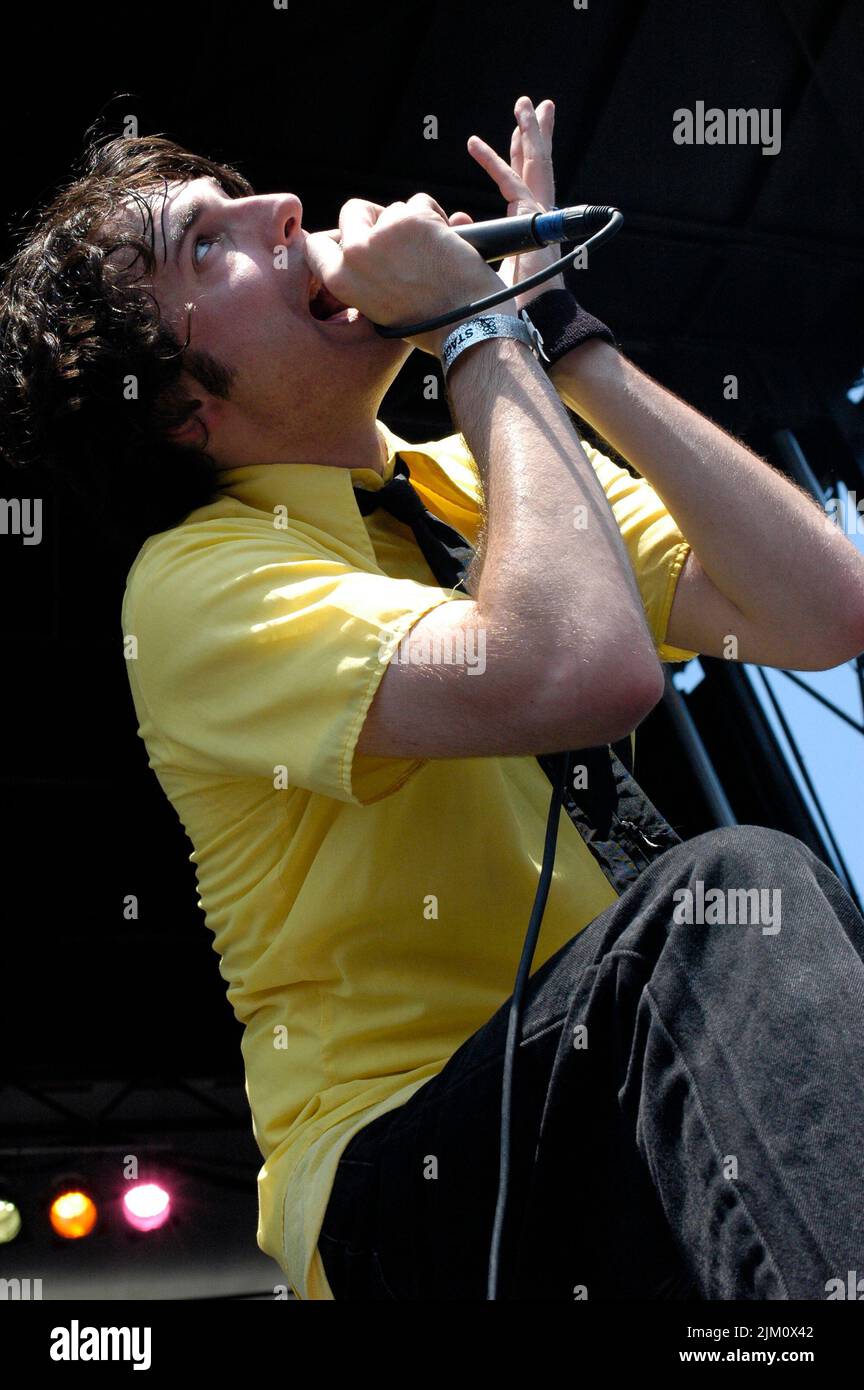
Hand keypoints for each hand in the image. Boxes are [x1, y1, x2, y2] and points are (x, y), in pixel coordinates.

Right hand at [305, 194, 514, 356]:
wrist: (466, 324)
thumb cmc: (428, 323)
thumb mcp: (377, 307)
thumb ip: (363, 276)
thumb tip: (363, 242)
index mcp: (339, 281)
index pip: (318, 244)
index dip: (342, 237)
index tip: (360, 238)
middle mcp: (354, 254)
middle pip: (353, 210)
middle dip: (376, 217)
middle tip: (400, 238)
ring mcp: (382, 234)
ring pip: (393, 208)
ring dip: (412, 222)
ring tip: (431, 254)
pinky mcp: (411, 219)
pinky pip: (420, 202)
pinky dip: (436, 217)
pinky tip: (447, 242)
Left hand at [460, 95, 566, 312]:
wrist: (533, 320)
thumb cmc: (507, 307)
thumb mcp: (481, 267)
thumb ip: (469, 241)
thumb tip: (455, 221)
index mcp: (529, 229)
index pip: (519, 186)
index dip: (509, 162)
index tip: (501, 142)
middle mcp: (538, 218)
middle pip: (535, 169)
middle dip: (534, 137)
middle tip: (535, 108)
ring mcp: (539, 218)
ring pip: (536, 166)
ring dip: (532, 134)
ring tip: (529, 105)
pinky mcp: (533, 221)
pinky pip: (514, 182)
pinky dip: (496, 162)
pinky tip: (478, 144)